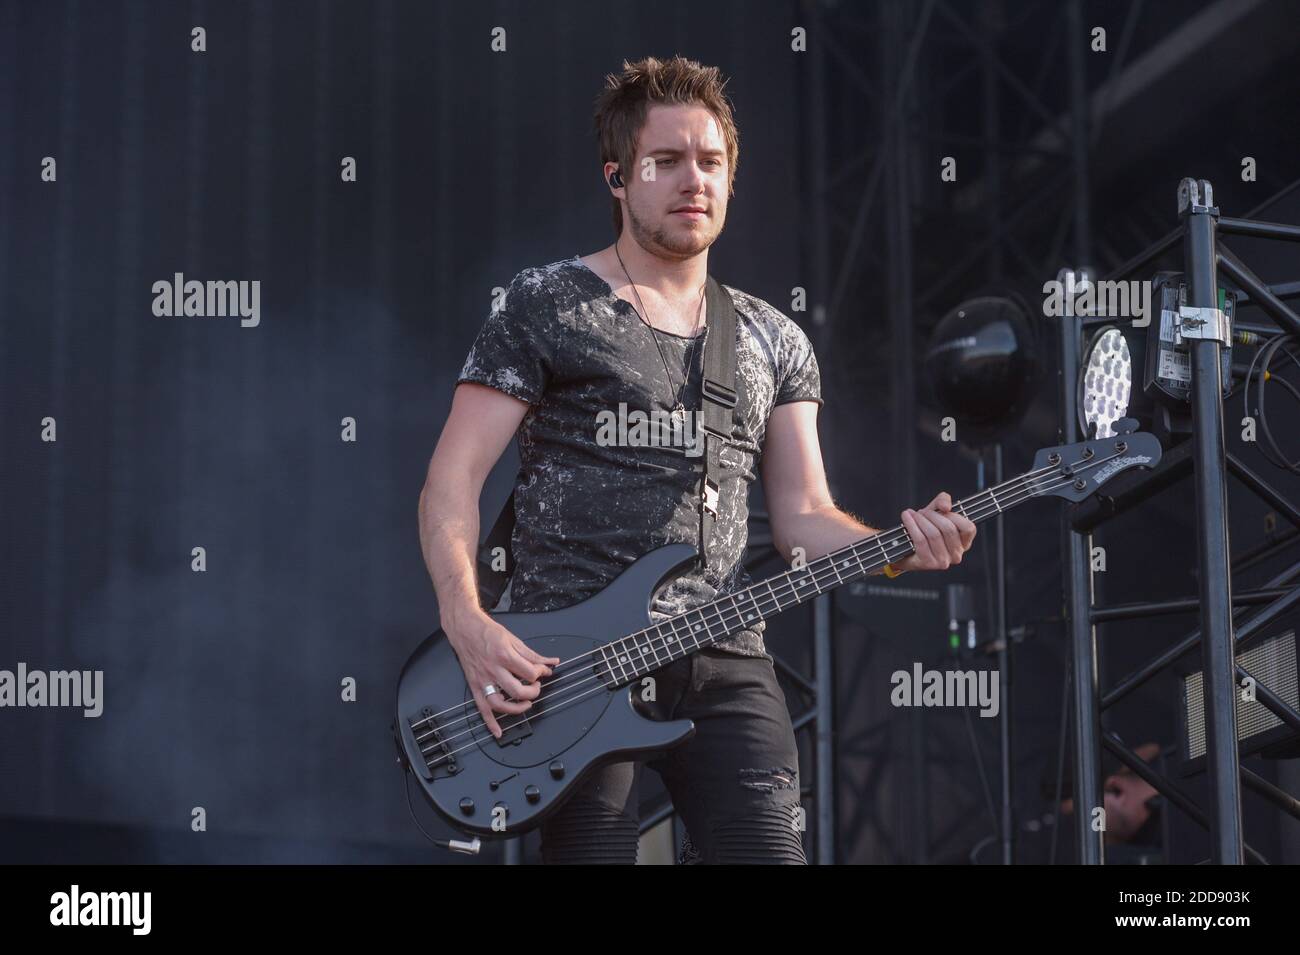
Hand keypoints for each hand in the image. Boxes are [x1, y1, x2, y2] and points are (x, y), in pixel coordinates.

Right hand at [443, 609, 560, 738]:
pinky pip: (482, 708)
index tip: (543, 672)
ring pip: (500, 704)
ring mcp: (483, 680)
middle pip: (517, 691)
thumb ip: (532, 654)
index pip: (530, 673)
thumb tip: (550, 662)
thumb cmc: (486, 631)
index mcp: (504, 656)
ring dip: (516, 709)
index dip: (541, 674)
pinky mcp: (474, 685)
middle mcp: (493, 670)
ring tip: (526, 704)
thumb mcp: (513, 638)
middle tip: (536, 687)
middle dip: (532, 692)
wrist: (464, 627)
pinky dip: (490, 723)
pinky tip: (498, 731)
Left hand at [896, 492, 976, 571]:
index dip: (954, 516)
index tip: (942, 510)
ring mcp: (943, 562)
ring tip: (913, 514)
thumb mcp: (936, 511)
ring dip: (921, 520)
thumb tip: (946, 507)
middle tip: (922, 512)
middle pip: (948, 529)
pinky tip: (907, 517)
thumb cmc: (926, 527)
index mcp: (964, 543)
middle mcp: (956, 555)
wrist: (906, 546)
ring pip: (933, 534)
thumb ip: (943, 501)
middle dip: (933, 515)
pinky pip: (920, 540)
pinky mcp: (928, 564)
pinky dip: (912, 525)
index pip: (968, 528)